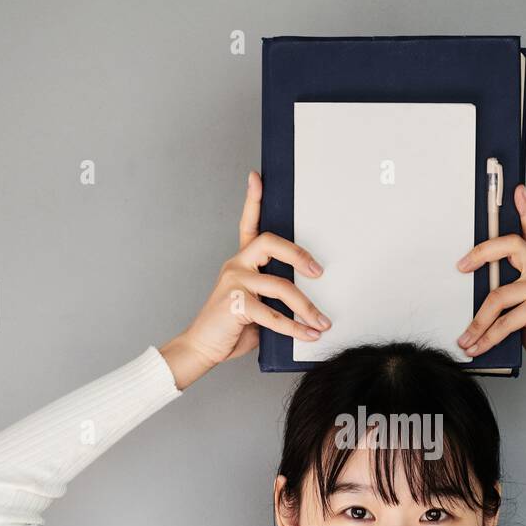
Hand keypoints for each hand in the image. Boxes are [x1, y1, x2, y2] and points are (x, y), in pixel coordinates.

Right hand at [163, 170, 330, 386]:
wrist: (203, 347)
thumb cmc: (231, 327)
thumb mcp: (256, 306)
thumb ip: (273, 296)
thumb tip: (308, 301)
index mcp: (241, 262)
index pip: (247, 225)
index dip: (252, 201)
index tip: (257, 178)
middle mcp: (236, 266)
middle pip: (270, 243)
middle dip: (298, 255)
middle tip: (318, 271)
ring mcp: (234, 283)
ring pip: (280, 286)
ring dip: (306, 307)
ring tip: (322, 322)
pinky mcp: (236, 304)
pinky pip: (273, 315)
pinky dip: (295, 328)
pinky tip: (309, 334)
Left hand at [455, 185, 525, 388]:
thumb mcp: (525, 314)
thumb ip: (509, 300)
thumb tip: (478, 302)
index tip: (518, 191)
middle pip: (510, 245)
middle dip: (482, 252)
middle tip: (461, 265)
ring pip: (497, 296)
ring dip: (477, 322)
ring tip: (465, 339)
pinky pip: (504, 321)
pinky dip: (486, 338)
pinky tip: (477, 347)